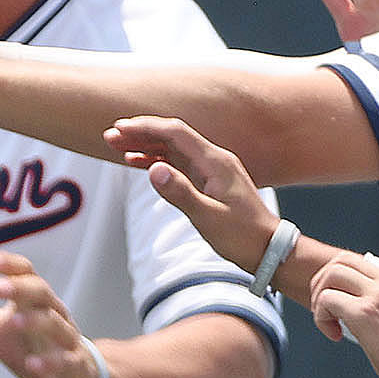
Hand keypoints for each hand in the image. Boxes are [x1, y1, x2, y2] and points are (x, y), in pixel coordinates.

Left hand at [0, 251, 104, 377]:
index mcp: (33, 300)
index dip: (9, 264)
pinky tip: (33, 365)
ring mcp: (65, 340)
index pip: (26, 273)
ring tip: (12, 321)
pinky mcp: (73, 367)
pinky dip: (51, 362)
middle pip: (42, 292)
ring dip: (36, 321)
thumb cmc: (28, 345)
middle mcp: (53, 314)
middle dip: (21, 288)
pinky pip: (66, 361)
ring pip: (56, 324)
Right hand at [111, 116, 279, 270]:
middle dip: (141, 134)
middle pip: (171, 137)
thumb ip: (180, 193)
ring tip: (118, 147)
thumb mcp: (208, 218)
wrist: (268, 249)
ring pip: (172, 150)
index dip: (146, 128)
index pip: (175, 133)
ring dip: (146, 147)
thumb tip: (153, 170)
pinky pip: (178, 164)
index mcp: (216, 162)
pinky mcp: (208, 182)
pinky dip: (157, 161)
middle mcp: (214, 160)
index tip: (121, 129)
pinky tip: (139, 164)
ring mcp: (211, 170)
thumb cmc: (243, 236)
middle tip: (111, 137)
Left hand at [306, 252, 378, 377]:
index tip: (341, 305)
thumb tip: (364, 310)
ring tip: (328, 322)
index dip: (343, 282)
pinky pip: (326, 300)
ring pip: (331, 275)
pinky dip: (321, 317)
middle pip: (343, 260)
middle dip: (324, 282)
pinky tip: (334, 336)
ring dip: (320, 298)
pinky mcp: (364, 314)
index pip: (362, 263)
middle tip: (324, 308)